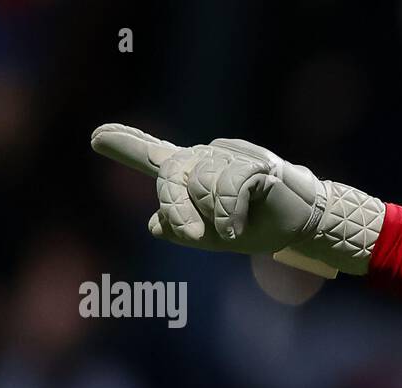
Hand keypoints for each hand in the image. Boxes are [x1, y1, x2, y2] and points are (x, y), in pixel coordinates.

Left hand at [90, 123, 385, 276]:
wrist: (305, 226)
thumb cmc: (262, 228)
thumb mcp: (215, 237)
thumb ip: (184, 229)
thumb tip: (154, 224)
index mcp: (196, 175)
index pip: (156, 157)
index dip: (126, 145)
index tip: (96, 137)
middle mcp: (207, 157)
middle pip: (169, 173)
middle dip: (176, 208)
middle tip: (192, 235)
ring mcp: (230, 156)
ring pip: (199, 183)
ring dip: (213, 216)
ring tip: (233, 229)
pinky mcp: (253, 163)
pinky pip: (226, 188)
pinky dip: (228, 215)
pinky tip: (236, 230)